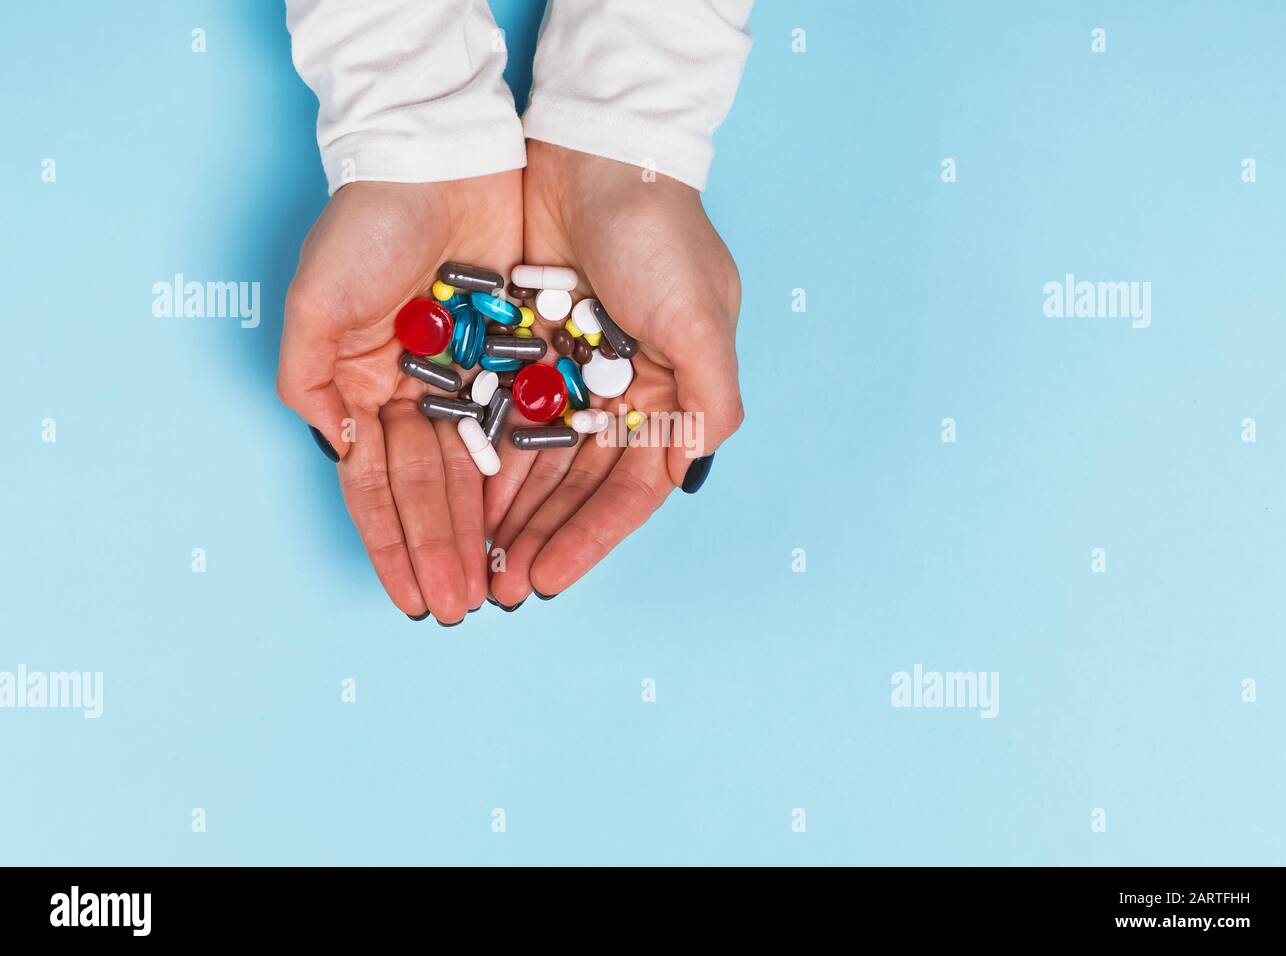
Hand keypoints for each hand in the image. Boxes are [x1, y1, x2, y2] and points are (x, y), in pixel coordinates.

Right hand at [278, 176, 521, 622]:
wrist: (441, 152)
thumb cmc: (369, 223)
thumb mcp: (315, 301)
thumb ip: (309, 380)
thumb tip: (333, 451)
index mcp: (368, 387)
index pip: (379, 485)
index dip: (393, 543)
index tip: (408, 599)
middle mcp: (421, 393)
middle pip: (434, 489)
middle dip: (444, 551)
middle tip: (460, 610)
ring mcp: (474, 379)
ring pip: (482, 471)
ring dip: (486, 532)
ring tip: (501, 586)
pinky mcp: (523, 357)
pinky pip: (527, 428)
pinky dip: (527, 478)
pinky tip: (531, 526)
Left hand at [484, 141, 743, 605]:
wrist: (597, 149)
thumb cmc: (660, 234)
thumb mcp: (701, 317)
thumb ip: (708, 399)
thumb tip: (693, 470)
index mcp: (668, 394)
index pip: (630, 487)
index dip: (591, 536)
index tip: (550, 578)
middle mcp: (619, 392)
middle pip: (577, 485)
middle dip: (542, 536)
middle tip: (500, 586)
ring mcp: (567, 371)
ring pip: (534, 460)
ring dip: (509, 511)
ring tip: (474, 558)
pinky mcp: (522, 345)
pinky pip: (498, 414)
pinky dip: (482, 456)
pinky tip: (460, 496)